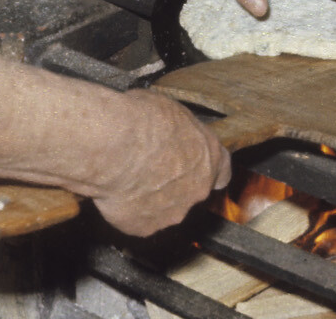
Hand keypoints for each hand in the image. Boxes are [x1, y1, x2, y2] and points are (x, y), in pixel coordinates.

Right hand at [88, 90, 230, 235]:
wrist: (113, 146)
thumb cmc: (140, 121)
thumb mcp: (169, 110)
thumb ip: (177, 130)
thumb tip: (168, 129)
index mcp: (209, 156)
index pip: (222, 171)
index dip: (204, 167)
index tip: (191, 162)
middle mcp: (198, 189)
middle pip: (192, 191)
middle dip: (174, 183)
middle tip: (149, 165)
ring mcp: (173, 212)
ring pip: (165, 209)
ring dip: (151, 197)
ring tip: (127, 176)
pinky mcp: (145, 227)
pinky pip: (138, 220)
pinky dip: (127, 210)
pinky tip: (115, 191)